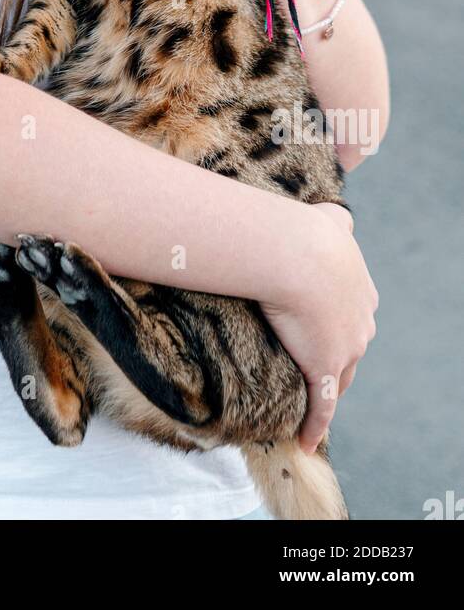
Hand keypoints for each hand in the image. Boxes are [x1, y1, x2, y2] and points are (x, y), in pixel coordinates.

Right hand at [259, 203, 377, 454]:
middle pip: (352, 352)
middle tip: (315, 367)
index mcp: (362, 293)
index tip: (326, 331)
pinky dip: (315, 425)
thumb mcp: (331, 221)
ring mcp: (345, 349)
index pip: (355, 318)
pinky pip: (322, 405)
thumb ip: (337, 222)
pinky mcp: (323, 368)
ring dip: (327, 391)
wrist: (295, 254)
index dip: (341, 327)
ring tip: (311, 405)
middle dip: (338, 360)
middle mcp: (361, 323)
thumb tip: (338, 218)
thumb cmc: (306, 233)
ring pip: (339, 379)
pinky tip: (307, 441)